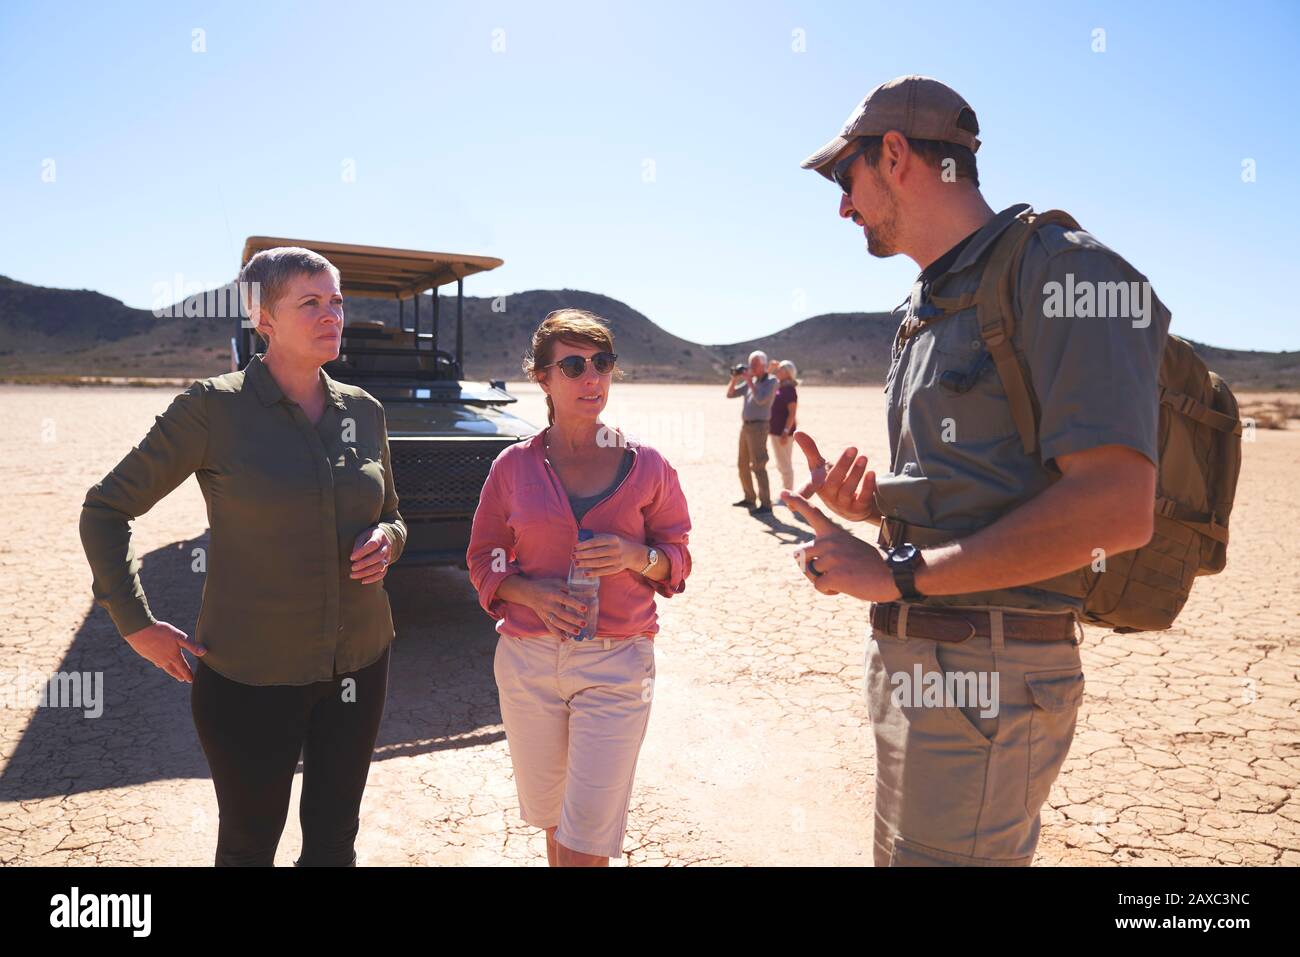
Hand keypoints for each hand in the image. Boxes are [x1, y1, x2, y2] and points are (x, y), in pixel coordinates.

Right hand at [123, 621, 206, 682]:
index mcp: (173, 656)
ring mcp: (154, 658)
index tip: (191, 680)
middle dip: (179, 675)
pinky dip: (160, 665)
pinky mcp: (147, 655)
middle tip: (183, 680)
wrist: (139, 630)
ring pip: (164, 667)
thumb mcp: (179, 636)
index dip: (188, 674)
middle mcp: (164, 660)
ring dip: (170, 671)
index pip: (183, 667)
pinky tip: (159, 663)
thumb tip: (204, 652)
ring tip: (173, 673)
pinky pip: (156, 662)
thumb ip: (191, 645)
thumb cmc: (161, 632)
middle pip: (173, 670)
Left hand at [350, 526, 392, 583]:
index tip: (351, 557)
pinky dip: (373, 578)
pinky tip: (363, 581)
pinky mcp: (387, 564)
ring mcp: (388, 556)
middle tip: (352, 568)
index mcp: (380, 535)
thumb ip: (358, 545)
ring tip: (353, 575)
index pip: (373, 544)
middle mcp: (386, 546)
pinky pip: (382, 573)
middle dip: (364, 564)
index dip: (362, 552)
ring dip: (366, 572)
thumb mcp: (362, 536)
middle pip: (378, 556)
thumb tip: (355, 559)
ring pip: (380, 566)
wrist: (381, 539)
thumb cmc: (367, 537)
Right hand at [521, 577, 589, 639]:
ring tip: (578, 632)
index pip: (566, 600)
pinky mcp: (543, 619)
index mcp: (554, 594)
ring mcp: (546, 613)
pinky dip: (557, 634)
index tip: (585, 608)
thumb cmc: (544, 586)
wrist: (528, 593)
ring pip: (556, 623)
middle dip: (573, 620)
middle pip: (562, 614)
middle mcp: (549, 605)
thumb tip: (580, 592)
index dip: (575, 604)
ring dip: (567, 628)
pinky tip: (565, 639)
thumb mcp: (556, 582)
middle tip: (584, 623)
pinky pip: (550, 628)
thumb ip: (567, 587)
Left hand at [573, 532, 639, 575]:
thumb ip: (597, 538)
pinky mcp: (617, 568)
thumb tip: (580, 541)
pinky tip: (585, 573)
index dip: (584, 545)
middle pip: (596, 553)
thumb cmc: (616, 544)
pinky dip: (594, 573)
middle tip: (572, 556)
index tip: (574, 547)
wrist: (632, 554)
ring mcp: (616, 560)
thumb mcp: (610, 538)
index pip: (595, 542)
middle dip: (582, 555)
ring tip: (576, 564)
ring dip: (586, 564)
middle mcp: (615, 549)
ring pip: (598, 563)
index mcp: (612, 539)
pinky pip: (603, 571)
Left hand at [782, 492, 900, 601]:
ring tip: (843, 578)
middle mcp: (829, 541)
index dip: (797, 502)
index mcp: (833, 532)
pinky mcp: (834, 575)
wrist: (894, 573)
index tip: (782, 492)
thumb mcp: (848, 547)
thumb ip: (828, 549)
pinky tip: (844, 587)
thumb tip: (806, 564)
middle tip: (831, 572)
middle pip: (800, 554)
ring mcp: (831, 557)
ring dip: (822, 579)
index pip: (812, 513)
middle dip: (810, 566)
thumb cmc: (871, 563)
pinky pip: (818, 586)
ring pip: (809, 572)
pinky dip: (828, 590)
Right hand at [791, 430, 880, 523]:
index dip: (800, 493)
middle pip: (834, 481)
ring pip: (849, 489)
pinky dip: (868, 485)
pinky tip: (872, 473)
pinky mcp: (859, 508)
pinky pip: (863, 497)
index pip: (807, 489)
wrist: (852, 506)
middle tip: (853, 448)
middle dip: (843, 464)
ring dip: (857, 472)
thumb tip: (797, 432)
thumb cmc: (831, 481)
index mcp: (817, 487)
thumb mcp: (820, 467)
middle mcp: (829, 497)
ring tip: (863, 457)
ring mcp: (843, 505)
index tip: (791, 500)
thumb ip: (810, 450)